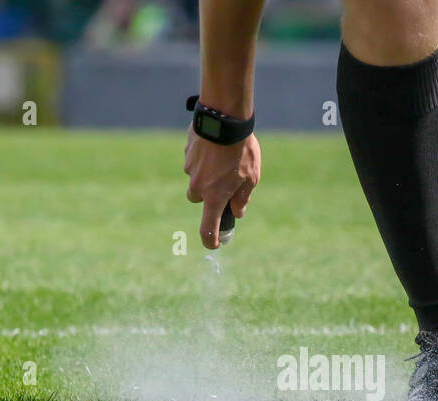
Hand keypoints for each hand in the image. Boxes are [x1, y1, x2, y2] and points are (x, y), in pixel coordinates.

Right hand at [184, 127, 260, 248]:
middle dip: (208, 193)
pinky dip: (202, 157)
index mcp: (214, 197)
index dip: (210, 240)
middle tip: (224, 181)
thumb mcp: (251, 178)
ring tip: (223, 157)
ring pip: (196, 177)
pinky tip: (215, 145)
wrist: (225, 120)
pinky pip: (194, 160)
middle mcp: (198, 186)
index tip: (214, 244)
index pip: (207, 229)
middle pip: (198, 198)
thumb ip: (242, 199)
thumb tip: (237, 213)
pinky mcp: (186, 152)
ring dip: (206, 173)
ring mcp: (189, 169)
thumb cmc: (242, 151)